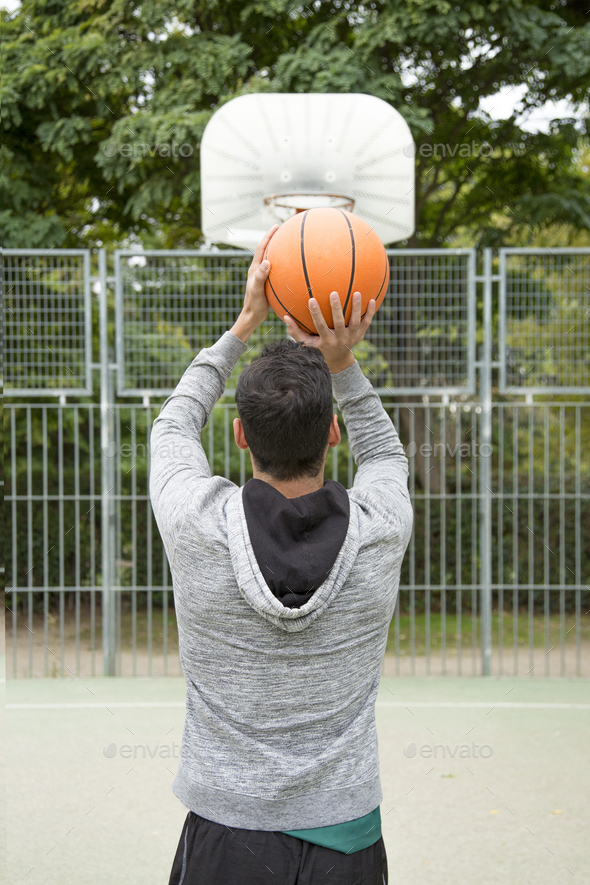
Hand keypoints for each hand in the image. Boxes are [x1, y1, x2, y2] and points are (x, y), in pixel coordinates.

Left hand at [230, 225, 277, 342]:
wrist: (252, 316)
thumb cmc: (254, 304)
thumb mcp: (257, 291)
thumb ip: (260, 276)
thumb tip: (267, 262)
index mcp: (254, 269)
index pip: (261, 248)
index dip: (268, 237)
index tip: (276, 227)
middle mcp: (258, 270)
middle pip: (265, 250)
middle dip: (273, 239)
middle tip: (283, 231)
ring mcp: (262, 276)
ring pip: (270, 259)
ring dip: (278, 251)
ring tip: (288, 245)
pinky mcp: (267, 283)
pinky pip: (276, 270)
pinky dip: (283, 266)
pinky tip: (292, 269)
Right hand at [283, 291, 376, 373]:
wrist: (339, 360)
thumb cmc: (319, 347)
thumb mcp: (307, 343)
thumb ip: (295, 332)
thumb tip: (285, 317)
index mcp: (326, 341)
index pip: (320, 326)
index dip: (316, 314)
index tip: (311, 300)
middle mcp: (340, 339)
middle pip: (339, 323)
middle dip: (336, 309)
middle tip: (334, 293)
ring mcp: (352, 337)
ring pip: (356, 322)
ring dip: (356, 308)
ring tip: (356, 292)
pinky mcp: (361, 335)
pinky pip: (367, 322)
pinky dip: (370, 312)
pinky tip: (373, 299)